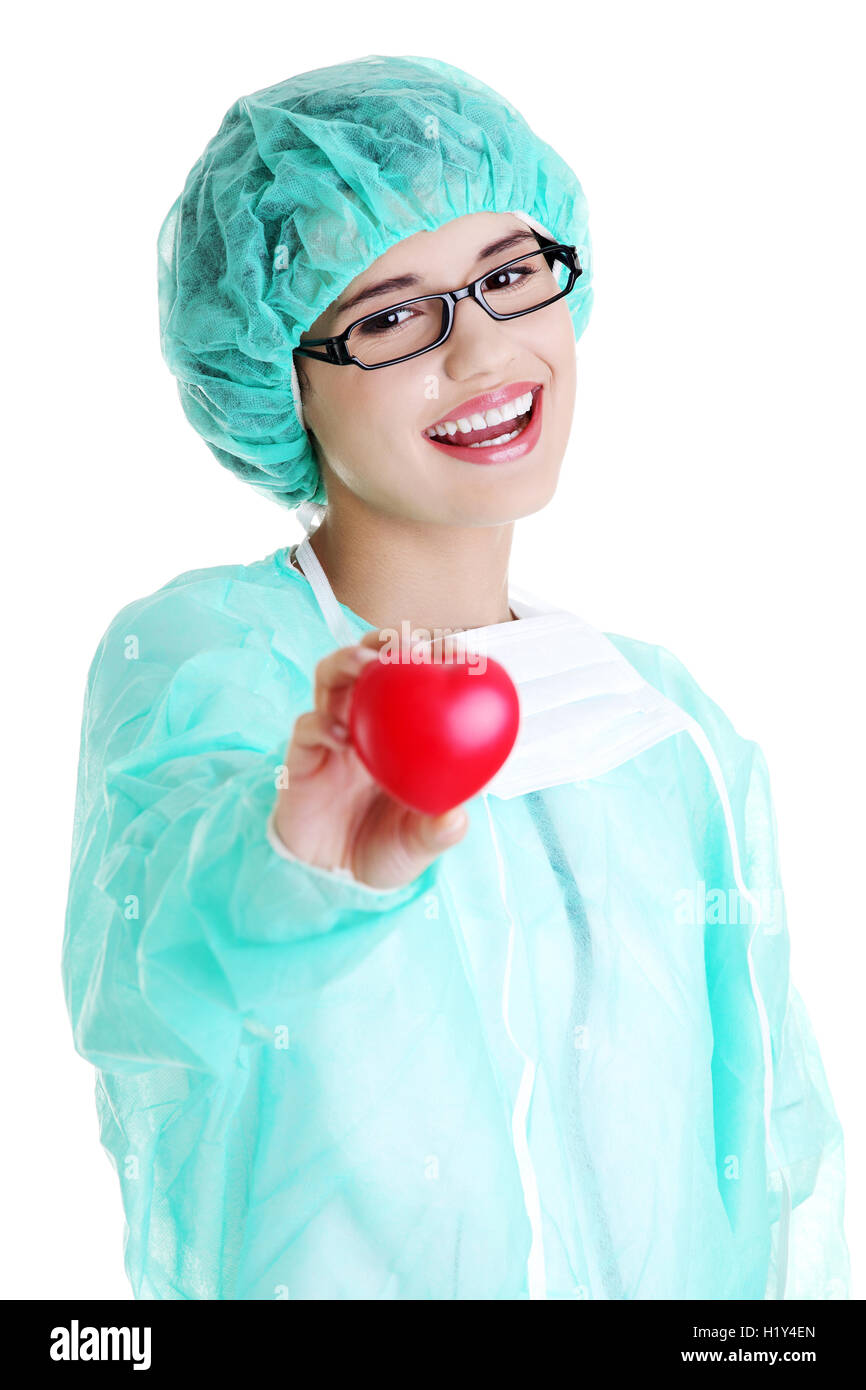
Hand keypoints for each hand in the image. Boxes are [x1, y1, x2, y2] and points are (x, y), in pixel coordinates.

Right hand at [273, 629, 468, 888]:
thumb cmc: (383, 850)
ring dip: (347, 662)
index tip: (458, 650)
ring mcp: (332, 734)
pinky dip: (322, 723)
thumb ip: (436, 832)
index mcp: (402, 734)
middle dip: (386, 640)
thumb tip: (458, 818)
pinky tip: (341, 736)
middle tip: (405, 641)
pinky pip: (307, 726)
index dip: (435, 657)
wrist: (330, 879)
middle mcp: (367, 723)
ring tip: (367, 663)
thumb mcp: (418, 845)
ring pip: (331, 678)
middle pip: (371, 662)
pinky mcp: (303, 755)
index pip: (416, 680)